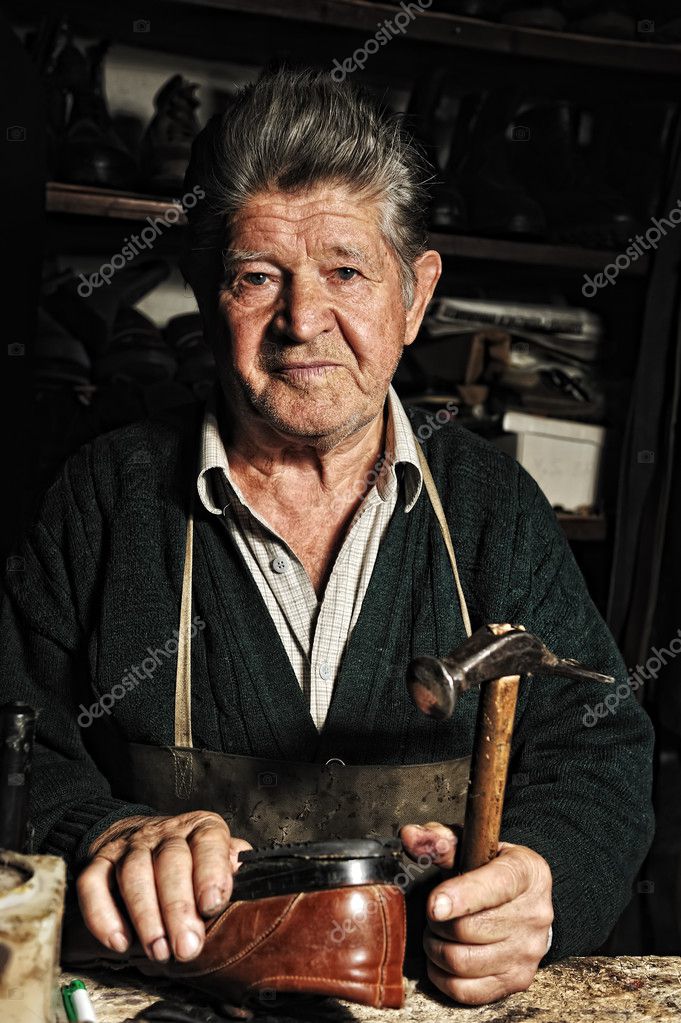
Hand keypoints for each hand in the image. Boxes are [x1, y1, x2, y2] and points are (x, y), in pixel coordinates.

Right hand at [76, 812, 251, 963]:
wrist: (137, 832)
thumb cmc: (186, 855)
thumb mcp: (216, 855)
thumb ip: (231, 866)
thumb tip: (247, 878)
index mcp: (200, 828)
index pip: (208, 843)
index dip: (211, 873)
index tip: (212, 906)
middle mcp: (164, 832)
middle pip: (170, 863)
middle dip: (178, 908)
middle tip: (186, 946)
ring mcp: (130, 846)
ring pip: (134, 874)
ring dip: (146, 916)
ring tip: (159, 951)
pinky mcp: (99, 861)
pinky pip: (93, 884)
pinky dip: (103, 915)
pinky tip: (120, 942)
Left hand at [400, 822, 552, 1005]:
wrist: (525, 901)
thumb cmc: (491, 870)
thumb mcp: (471, 846)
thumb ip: (440, 840)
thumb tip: (411, 837)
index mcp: (526, 872)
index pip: (495, 887)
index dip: (461, 898)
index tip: (434, 905)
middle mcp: (535, 914)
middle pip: (469, 929)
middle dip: (437, 922)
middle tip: (434, 911)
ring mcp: (529, 951)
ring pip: (462, 962)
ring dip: (436, 948)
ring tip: (437, 932)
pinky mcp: (518, 980)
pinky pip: (466, 991)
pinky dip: (443, 976)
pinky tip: (443, 956)